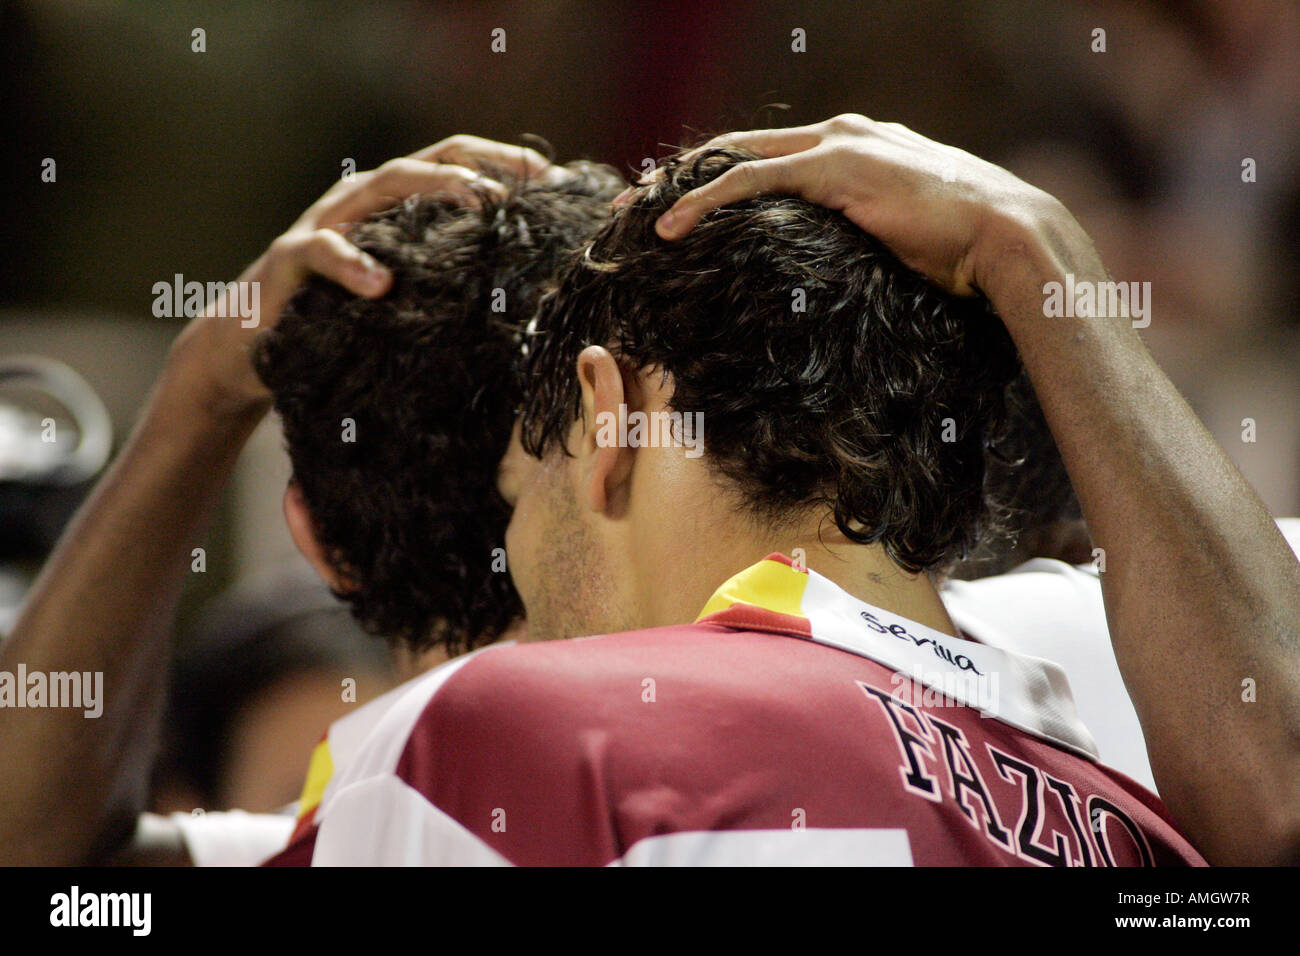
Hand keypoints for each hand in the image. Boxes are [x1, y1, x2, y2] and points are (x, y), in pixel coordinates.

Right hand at [168, 136, 565, 415]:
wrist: (253, 343)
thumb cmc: (338, 316)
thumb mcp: (400, 294)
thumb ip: (442, 279)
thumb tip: (522, 296)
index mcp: (395, 206)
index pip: (455, 165)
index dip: (504, 165)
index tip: (555, 179)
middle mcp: (364, 200)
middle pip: (428, 163)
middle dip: (482, 166)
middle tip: (528, 183)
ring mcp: (327, 222)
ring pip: (384, 185)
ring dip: (436, 188)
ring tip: (482, 201)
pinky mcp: (292, 257)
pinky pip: (324, 251)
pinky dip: (353, 264)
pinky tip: (380, 283)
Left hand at [654, 114, 1077, 298]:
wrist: (1011, 237)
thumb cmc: (966, 251)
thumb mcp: (901, 240)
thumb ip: (864, 238)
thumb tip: (840, 275)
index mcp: (853, 147)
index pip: (766, 158)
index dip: (714, 181)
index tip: (671, 209)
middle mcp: (840, 134)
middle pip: (737, 149)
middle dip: (679, 176)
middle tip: (630, 206)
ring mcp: (837, 145)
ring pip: (734, 158)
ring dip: (678, 187)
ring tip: (631, 219)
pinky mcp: (836, 168)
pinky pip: (751, 181)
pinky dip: (704, 202)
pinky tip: (668, 227)